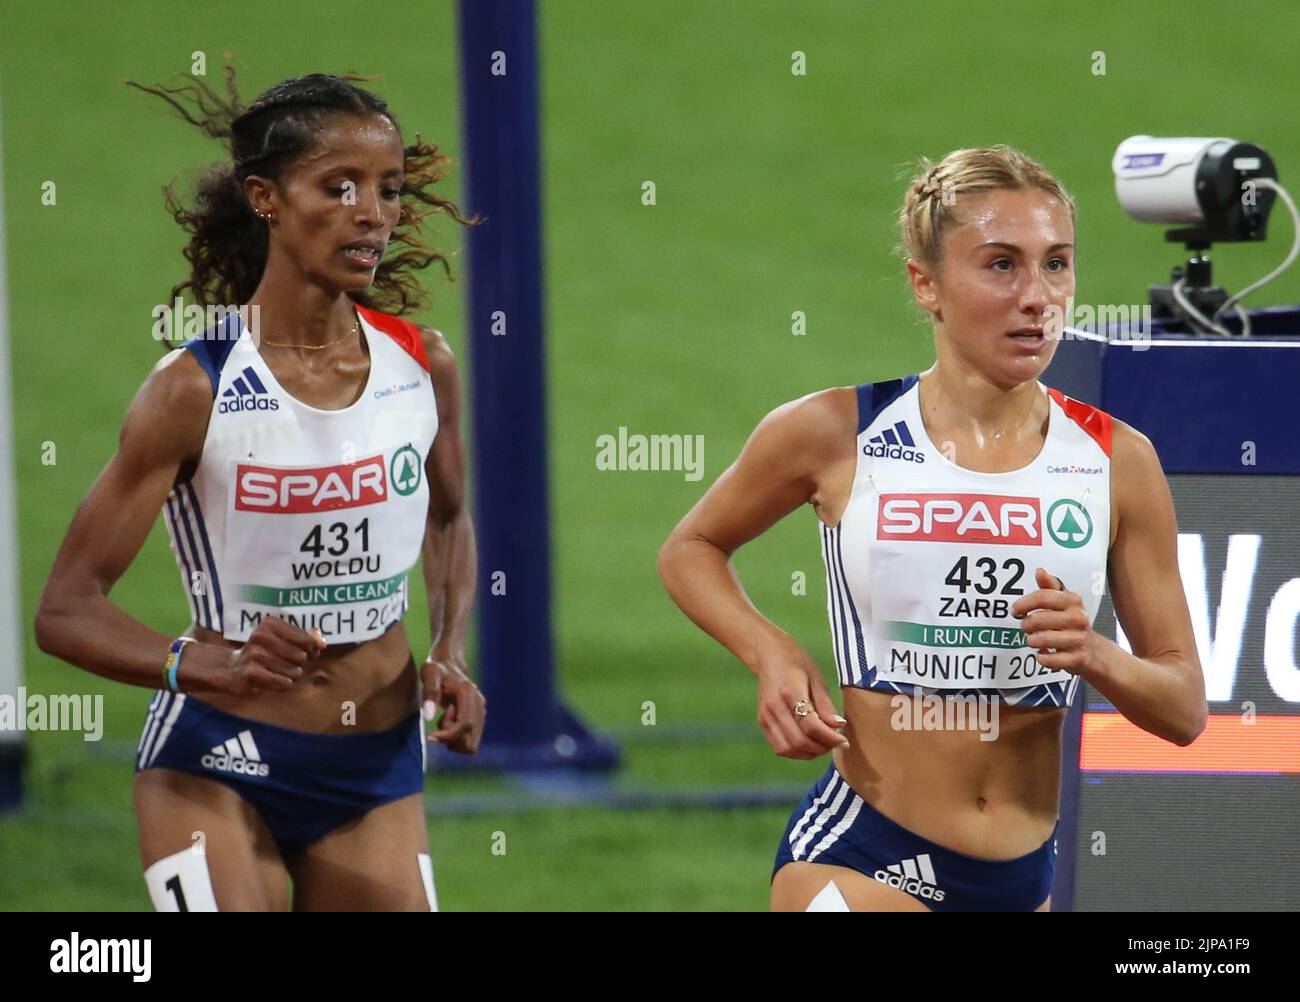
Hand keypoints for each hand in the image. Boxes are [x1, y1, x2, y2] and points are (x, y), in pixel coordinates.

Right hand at [217, 619, 325, 696]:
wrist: (231, 669)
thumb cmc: (263, 653)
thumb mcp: (282, 639)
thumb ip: (305, 637)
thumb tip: (322, 643)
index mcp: (270, 623)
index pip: (307, 641)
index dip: (310, 651)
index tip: (304, 654)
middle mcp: (261, 636)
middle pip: (301, 657)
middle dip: (300, 665)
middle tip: (287, 665)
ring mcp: (255, 654)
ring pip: (293, 671)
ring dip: (291, 676)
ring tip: (280, 673)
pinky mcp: (251, 672)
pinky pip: (283, 682)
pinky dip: (284, 684)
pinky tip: (277, 680)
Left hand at [421, 650, 485, 754]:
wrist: (448, 663)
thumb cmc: (436, 668)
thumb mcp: (429, 674)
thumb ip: (429, 693)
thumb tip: (428, 716)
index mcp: (468, 694)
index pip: (464, 724)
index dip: (448, 736)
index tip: (429, 736)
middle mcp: (479, 704)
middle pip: (469, 739)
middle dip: (450, 739)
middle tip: (438, 722)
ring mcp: (481, 711)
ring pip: (471, 743)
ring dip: (453, 740)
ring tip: (443, 720)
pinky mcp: (479, 717)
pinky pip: (470, 740)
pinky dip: (456, 738)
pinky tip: (448, 722)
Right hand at [753, 634, 848, 759]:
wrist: (769, 655)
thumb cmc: (797, 664)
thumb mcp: (817, 680)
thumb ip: (826, 706)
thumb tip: (838, 727)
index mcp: (790, 691)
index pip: (810, 725)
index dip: (829, 738)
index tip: (844, 741)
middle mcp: (774, 706)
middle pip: (799, 740)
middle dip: (821, 748)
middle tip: (836, 744)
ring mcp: (765, 716)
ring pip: (788, 749)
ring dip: (809, 753)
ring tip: (823, 745)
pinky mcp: (762, 722)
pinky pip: (780, 747)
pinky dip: (796, 752)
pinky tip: (809, 744)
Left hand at [1012, 567, 1099, 677]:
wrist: (1094, 650)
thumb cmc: (1073, 623)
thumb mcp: (1064, 602)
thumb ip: (1049, 587)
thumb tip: (1039, 571)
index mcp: (1073, 601)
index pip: (1042, 597)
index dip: (1023, 604)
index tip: (1015, 610)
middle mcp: (1077, 618)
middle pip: (1037, 620)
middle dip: (1026, 625)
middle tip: (1027, 627)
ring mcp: (1078, 639)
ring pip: (1040, 640)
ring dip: (1032, 641)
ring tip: (1035, 639)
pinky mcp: (1077, 658)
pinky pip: (1048, 659)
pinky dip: (1041, 657)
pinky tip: (1043, 653)